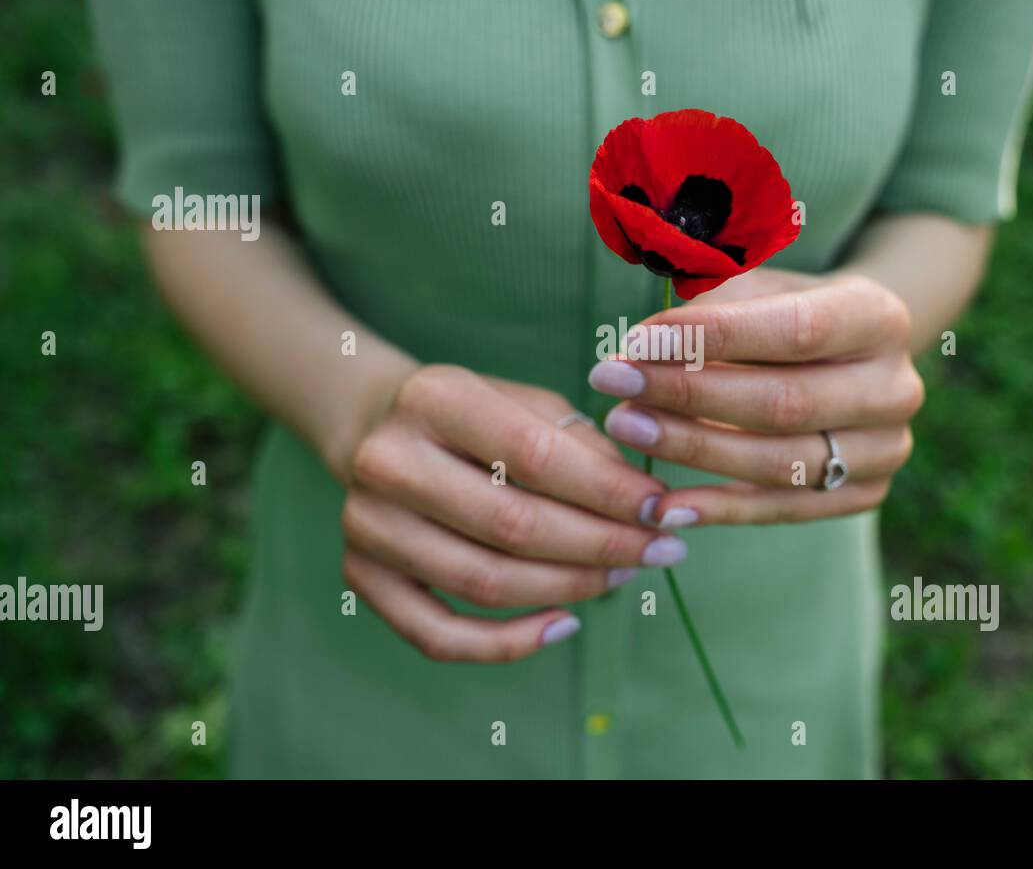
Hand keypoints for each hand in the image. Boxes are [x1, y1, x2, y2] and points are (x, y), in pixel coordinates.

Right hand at [340, 365, 677, 662]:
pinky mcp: (361, 576)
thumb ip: (584, 445)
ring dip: (569, 590)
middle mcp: (389, 462)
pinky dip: (508, 643)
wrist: (376, 429)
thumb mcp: (527, 403)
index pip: (535, 455)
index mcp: (434, 398)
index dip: (608, 491)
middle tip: (659, 552)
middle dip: (602, 546)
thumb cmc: (474, 418)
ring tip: (622, 577)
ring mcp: (367, 525)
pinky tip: (565, 625)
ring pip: (485, 584)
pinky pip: (439, 635)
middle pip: (513, 526)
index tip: (662, 511)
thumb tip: (645, 507)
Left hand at [588, 269, 922, 524]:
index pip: (794, 330)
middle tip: (612, 382)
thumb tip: (644, 334)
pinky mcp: (862, 494)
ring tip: (625, 426)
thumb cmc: (782, 310)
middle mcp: (895, 388)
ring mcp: (885, 449)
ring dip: (693, 449)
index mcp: (879, 317)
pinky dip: (719, 508)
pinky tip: (662, 504)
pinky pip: (781, 509)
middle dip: (688, 393)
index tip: (635, 341)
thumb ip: (710, 298)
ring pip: (780, 462)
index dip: (712, 338)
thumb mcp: (756, 284)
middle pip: (784, 402)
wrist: (846, 356)